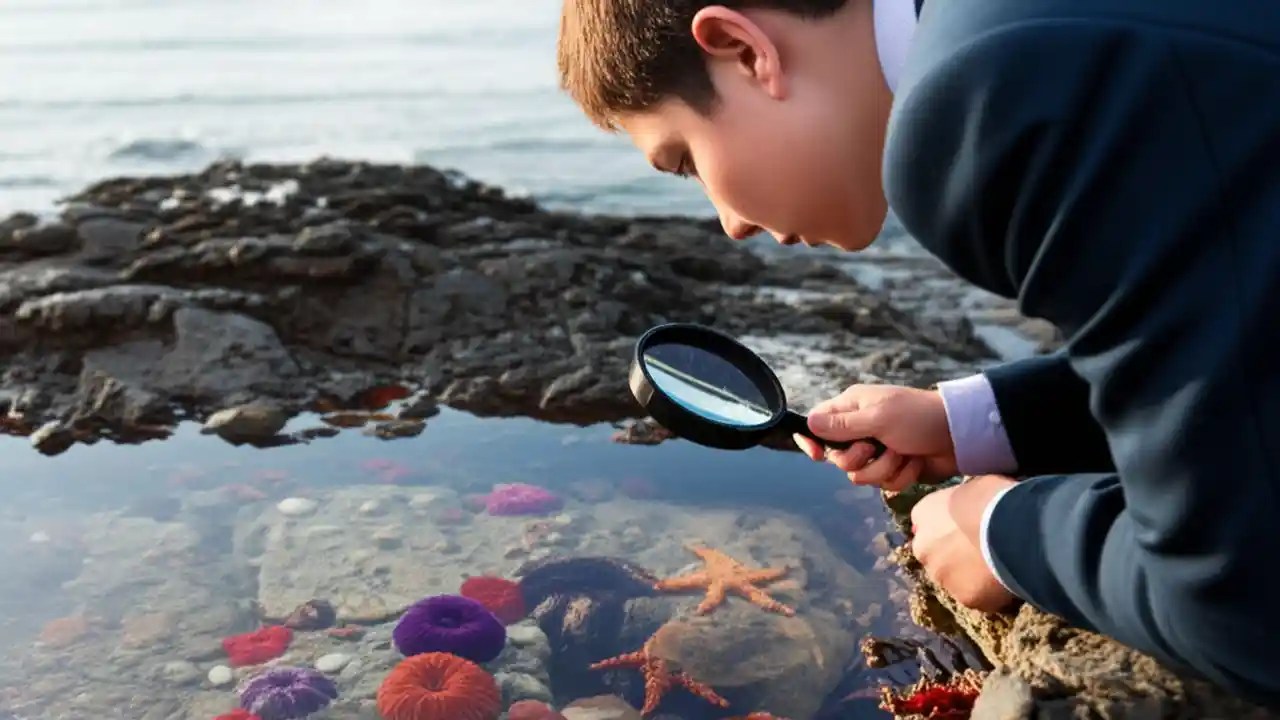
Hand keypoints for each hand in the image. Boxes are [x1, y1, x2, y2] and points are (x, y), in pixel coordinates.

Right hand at [793, 384, 957, 490]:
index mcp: (852, 408)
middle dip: (859, 459)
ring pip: (860, 476)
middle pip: (837, 458)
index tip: (818, 455)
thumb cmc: (918, 417)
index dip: (812, 440)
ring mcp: (877, 450)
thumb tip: (807, 423)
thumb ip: (841, 424)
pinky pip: (883, 484)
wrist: (959, 436)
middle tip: (875, 447)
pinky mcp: (893, 468)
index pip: (817, 423)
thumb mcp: (878, 418)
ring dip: (884, 469)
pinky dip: (901, 476)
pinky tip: (915, 462)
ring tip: (903, 454)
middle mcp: (860, 429)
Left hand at [910, 475, 1018, 611]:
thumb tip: (971, 508)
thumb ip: (962, 503)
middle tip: (983, 550)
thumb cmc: (994, 498)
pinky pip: (977, 595)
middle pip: (936, 554)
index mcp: (923, 514)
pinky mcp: (964, 598)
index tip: (967, 528)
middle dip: (954, 555)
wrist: (1013, 530)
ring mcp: (941, 576)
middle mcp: (923, 547)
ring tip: (997, 568)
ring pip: (953, 579)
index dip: (949, 527)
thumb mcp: (973, 487)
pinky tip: (1007, 582)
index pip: (928, 523)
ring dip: (970, 575)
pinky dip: (988, 591)